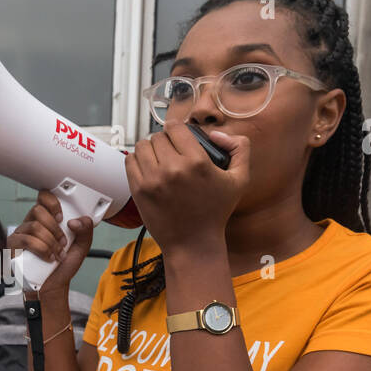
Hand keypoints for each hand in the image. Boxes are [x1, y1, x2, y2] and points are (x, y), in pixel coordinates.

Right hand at [6, 190, 93, 294]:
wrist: (53, 286)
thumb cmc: (63, 265)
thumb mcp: (81, 247)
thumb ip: (85, 230)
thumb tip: (76, 221)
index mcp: (46, 219)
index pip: (43, 197)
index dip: (52, 203)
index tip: (62, 217)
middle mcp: (31, 223)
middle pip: (38, 210)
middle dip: (55, 228)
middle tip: (62, 242)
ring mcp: (20, 234)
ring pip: (34, 226)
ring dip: (50, 242)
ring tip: (57, 254)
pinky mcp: (13, 246)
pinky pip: (26, 240)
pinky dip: (42, 250)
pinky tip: (48, 258)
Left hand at [125, 123, 247, 252]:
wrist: (193, 243)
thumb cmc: (215, 213)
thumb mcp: (240, 180)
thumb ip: (240, 148)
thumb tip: (218, 134)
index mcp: (196, 162)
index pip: (176, 127)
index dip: (177, 128)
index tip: (178, 134)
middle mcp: (172, 169)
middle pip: (158, 136)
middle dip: (165, 140)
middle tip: (170, 151)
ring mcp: (153, 180)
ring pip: (142, 146)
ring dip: (150, 148)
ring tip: (158, 157)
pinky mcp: (139, 190)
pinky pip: (130, 161)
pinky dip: (137, 160)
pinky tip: (147, 166)